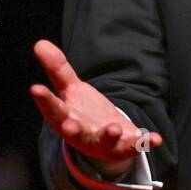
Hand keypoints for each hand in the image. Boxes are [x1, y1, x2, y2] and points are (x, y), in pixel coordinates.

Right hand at [29, 39, 162, 177]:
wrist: (105, 142)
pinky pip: (134, 145)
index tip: (36, 88)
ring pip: (104, 141)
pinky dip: (144, 142)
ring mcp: (103, 142)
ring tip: (114, 128)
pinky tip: (155, 138)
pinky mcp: (124, 146)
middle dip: (71, 129)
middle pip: (73, 132)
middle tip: (68, 126)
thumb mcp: (71, 90)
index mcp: (65, 117)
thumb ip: (58, 69)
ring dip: (109, 135)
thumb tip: (40, 43)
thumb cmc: (82, 113)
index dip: (45, 100)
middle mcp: (81, 133)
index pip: (52, 109)